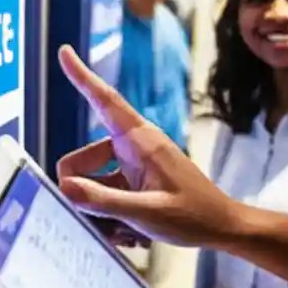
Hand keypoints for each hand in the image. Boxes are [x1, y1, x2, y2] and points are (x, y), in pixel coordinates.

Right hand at [54, 45, 237, 246]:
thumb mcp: (145, 213)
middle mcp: (135, 147)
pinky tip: (129, 235)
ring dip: (99, 210)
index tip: (64, 51)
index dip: (82, 77)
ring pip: (94, 182)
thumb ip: (103, 200)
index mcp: (141, 141)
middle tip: (98, 221)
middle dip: (81, 190)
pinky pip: (108, 194)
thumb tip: (64, 186)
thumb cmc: (192, 216)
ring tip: (124, 233)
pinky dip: (111, 215)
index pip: (105, 102)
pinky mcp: (137, 181)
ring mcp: (136, 164)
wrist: (222, 227)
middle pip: (84, 159)